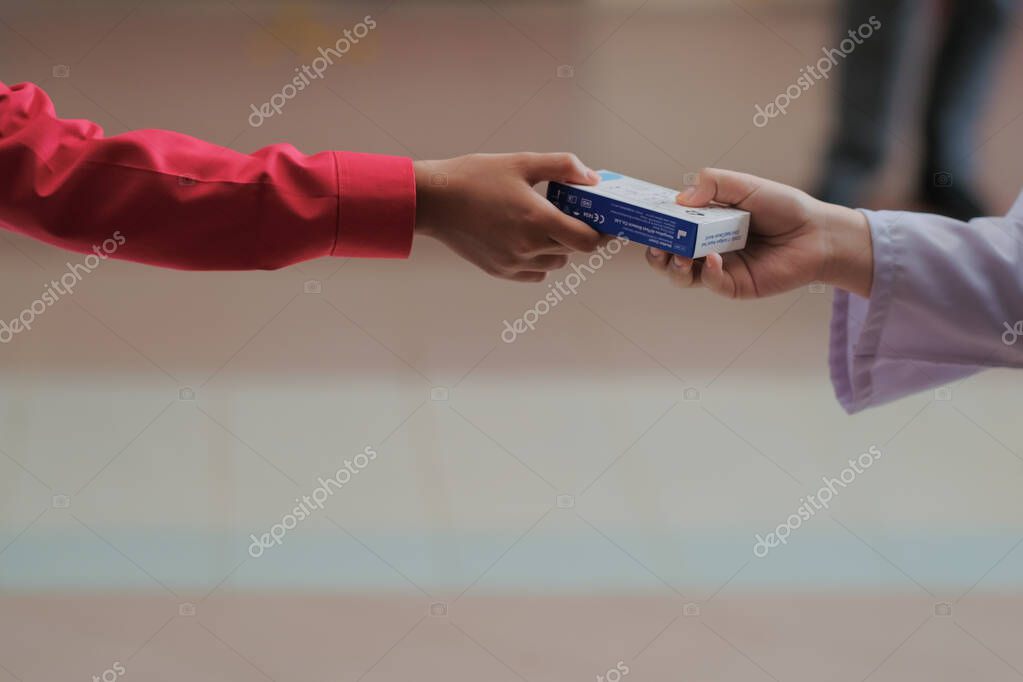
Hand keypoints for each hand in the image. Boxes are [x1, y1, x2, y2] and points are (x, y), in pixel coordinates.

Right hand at [414, 153, 604, 281]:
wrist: (434, 201)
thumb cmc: (476, 177)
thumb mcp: (522, 162)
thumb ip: (563, 167)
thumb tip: (593, 178)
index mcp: (537, 219)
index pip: (587, 241)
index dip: (601, 233)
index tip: (604, 222)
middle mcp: (528, 247)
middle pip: (573, 250)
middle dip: (578, 233)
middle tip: (572, 213)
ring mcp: (514, 263)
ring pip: (555, 263)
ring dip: (559, 247)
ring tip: (544, 224)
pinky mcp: (500, 271)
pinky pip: (535, 273)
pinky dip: (539, 260)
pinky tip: (527, 238)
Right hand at [645, 168, 873, 298]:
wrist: (817, 233)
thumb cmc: (783, 207)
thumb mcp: (745, 186)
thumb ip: (713, 184)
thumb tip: (680, 198)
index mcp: (705, 223)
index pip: (671, 227)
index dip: (655, 226)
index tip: (644, 221)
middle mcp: (706, 247)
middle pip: (667, 257)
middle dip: (656, 253)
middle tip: (656, 246)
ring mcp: (719, 269)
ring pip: (681, 276)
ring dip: (673, 267)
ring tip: (677, 255)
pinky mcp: (735, 286)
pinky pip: (711, 283)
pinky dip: (706, 272)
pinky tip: (711, 259)